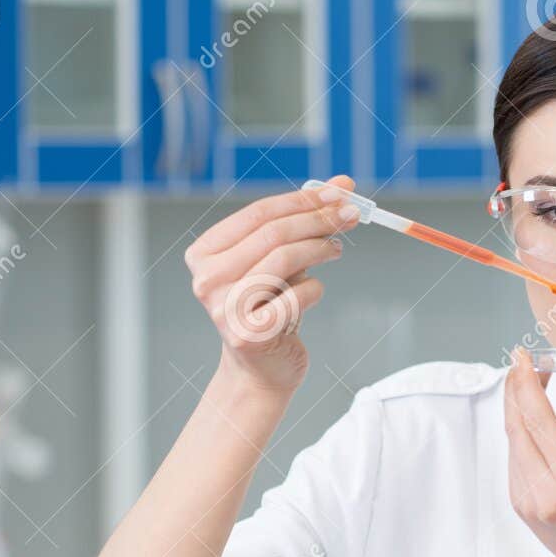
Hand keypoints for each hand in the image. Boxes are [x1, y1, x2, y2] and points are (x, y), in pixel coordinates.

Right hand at [184, 176, 359, 395]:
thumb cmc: (269, 309)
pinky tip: (314, 292)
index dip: (302, 199)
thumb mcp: (276, 264)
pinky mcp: (250, 334)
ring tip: (337, 248)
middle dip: (318, 218)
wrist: (260, 370)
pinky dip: (314, 289)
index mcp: (204, 254)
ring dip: (320, 248)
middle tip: (350, 213)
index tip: (339, 191)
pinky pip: (298, 295)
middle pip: (273, 233)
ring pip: (285, 259)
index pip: (258, 213)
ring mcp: (225, 308)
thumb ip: (299, 226)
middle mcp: (207, 279)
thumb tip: (340, 186)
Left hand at [503, 346, 555, 556]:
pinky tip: (536, 421)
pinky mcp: (520, 508)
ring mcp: (529, 504)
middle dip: (516, 388)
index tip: (522, 356)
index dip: (525, 382)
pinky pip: (514, 459)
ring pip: (512, 441)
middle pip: (516, 426)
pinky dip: (521, 434)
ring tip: (534, 385)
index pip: (538, 419)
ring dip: (518, 409)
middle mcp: (547, 494)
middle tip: (525, 363)